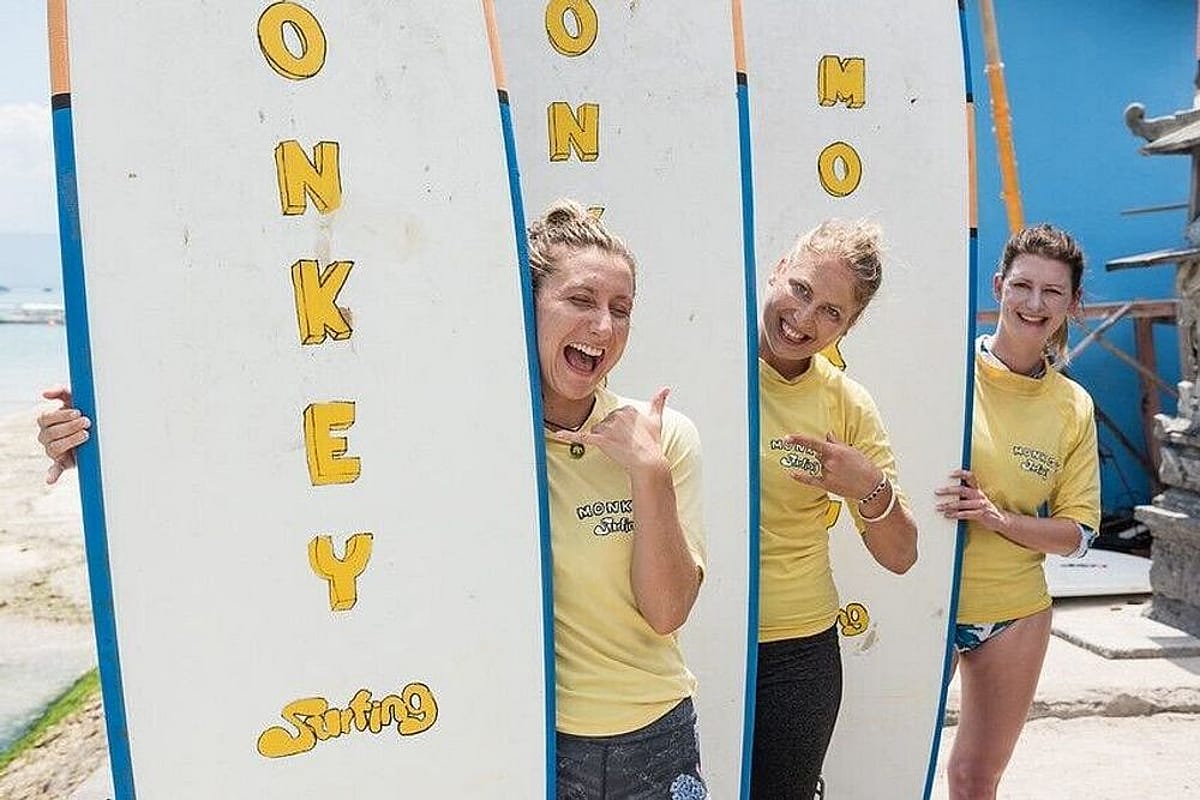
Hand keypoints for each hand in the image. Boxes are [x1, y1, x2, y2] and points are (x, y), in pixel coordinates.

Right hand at [36, 385, 89, 484]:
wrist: (93, 432)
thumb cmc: (81, 413)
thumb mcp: (73, 399)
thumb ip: (61, 391)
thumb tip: (44, 393)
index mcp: (46, 422)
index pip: (46, 418)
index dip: (62, 416)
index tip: (78, 412)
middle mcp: (46, 437)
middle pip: (51, 433)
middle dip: (70, 427)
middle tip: (87, 422)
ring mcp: (53, 451)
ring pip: (54, 448)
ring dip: (70, 441)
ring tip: (86, 435)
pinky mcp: (62, 463)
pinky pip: (54, 470)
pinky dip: (52, 474)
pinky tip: (50, 480)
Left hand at [554, 387, 669, 474]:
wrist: (648, 461)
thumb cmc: (652, 442)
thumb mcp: (656, 419)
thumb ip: (659, 401)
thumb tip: (666, 388)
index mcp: (628, 408)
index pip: (616, 416)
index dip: (622, 429)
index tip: (631, 436)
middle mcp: (617, 415)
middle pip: (605, 423)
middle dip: (612, 434)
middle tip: (626, 444)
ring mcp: (608, 428)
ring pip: (598, 431)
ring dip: (604, 440)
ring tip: (619, 448)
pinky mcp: (600, 439)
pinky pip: (582, 436)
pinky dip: (569, 435)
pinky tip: (559, 434)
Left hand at [785, 431, 881, 499]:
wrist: (871, 485)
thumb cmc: (864, 466)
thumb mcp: (850, 450)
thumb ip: (836, 442)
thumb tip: (827, 435)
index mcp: (835, 451)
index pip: (812, 443)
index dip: (799, 440)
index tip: (787, 438)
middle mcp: (829, 463)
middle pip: (816, 455)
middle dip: (822, 455)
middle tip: (839, 462)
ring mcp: (827, 474)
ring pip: (818, 466)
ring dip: (824, 465)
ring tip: (842, 471)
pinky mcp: (827, 485)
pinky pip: (810, 480)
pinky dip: (801, 477)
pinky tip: (793, 473)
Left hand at [934, 468, 1007, 531]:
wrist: (1000, 520)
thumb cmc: (983, 508)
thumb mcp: (975, 499)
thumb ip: (964, 494)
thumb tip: (945, 490)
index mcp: (976, 489)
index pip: (970, 477)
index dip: (961, 473)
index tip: (950, 474)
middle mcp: (979, 495)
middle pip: (962, 489)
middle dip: (948, 490)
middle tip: (937, 491)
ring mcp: (981, 504)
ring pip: (962, 503)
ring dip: (948, 505)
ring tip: (939, 507)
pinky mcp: (981, 514)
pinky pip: (966, 514)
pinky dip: (955, 514)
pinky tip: (947, 515)